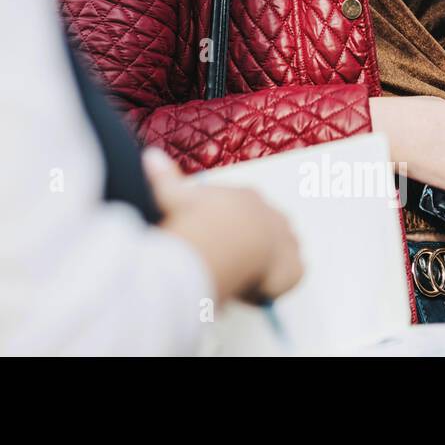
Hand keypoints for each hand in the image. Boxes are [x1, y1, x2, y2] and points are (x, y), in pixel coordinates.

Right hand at [142, 147, 302, 302]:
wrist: (220, 240)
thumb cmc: (195, 217)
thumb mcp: (174, 194)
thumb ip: (165, 177)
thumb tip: (150, 155)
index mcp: (248, 197)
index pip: (245, 211)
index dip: (228, 229)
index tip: (212, 241)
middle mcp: (272, 215)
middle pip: (266, 231)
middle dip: (250, 245)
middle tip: (226, 262)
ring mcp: (286, 240)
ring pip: (281, 252)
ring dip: (266, 264)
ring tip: (241, 277)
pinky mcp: (293, 267)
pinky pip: (290, 275)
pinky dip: (276, 284)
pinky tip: (254, 289)